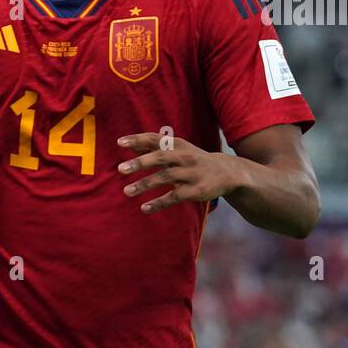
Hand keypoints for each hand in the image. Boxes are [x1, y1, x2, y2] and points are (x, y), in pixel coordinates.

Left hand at [117, 132, 244, 213]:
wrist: (228, 172)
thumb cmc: (194, 159)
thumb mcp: (178, 149)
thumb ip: (155, 147)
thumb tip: (129, 143)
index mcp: (177, 145)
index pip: (155, 139)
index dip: (138, 140)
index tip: (120, 142)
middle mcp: (184, 157)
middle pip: (160, 157)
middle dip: (140, 162)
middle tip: (120, 169)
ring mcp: (191, 173)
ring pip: (166, 177)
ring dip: (145, 184)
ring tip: (127, 191)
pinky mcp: (196, 190)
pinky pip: (175, 196)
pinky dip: (159, 203)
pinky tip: (144, 208)